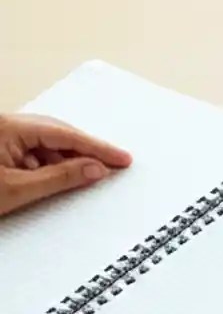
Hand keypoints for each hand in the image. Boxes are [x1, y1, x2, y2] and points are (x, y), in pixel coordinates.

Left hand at [0, 114, 131, 216]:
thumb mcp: (18, 189)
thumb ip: (59, 178)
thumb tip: (94, 169)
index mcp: (8, 127)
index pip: (64, 134)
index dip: (96, 148)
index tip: (120, 158)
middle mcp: (5, 124)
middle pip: (56, 134)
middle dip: (84, 152)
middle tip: (112, 165)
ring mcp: (2, 133)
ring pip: (45, 143)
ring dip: (64, 161)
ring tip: (83, 177)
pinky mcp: (0, 146)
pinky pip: (32, 149)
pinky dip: (48, 163)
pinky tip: (56, 177)